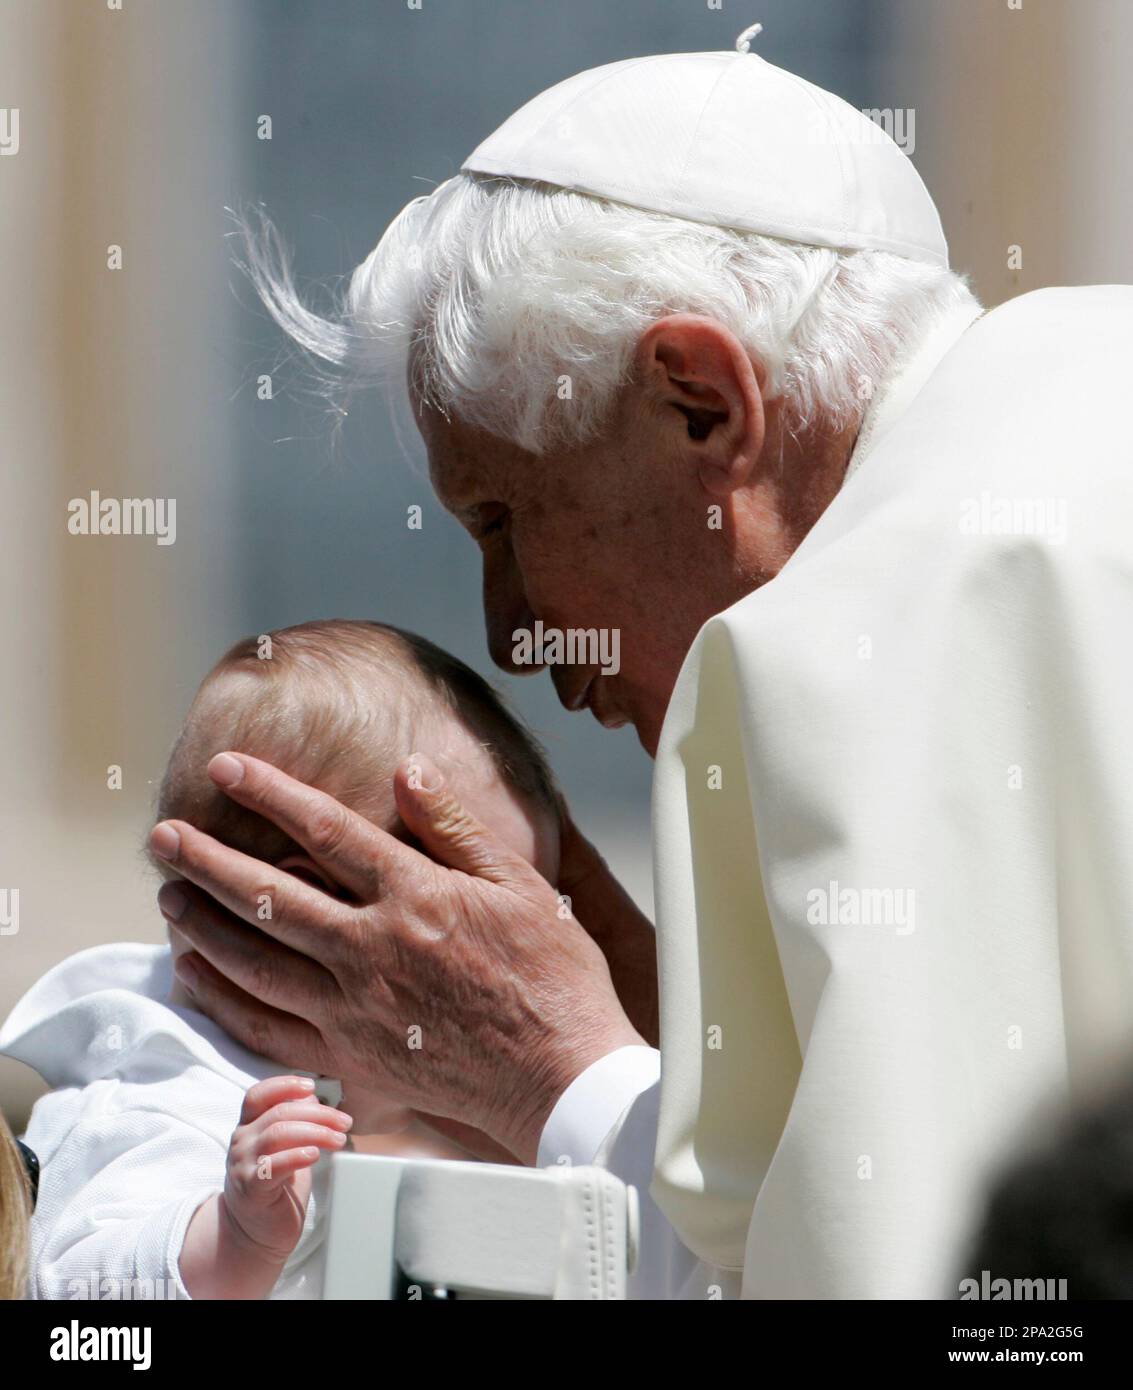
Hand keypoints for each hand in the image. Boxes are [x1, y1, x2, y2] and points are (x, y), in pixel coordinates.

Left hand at [151, 752, 644, 1164]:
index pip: (326, 831)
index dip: (271, 793)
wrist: (560, 1073)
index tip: (227, 767)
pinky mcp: (350, 1058)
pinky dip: (223, 999)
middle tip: (163, 837)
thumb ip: (455, 826)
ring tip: (168, 895)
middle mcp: (372, 949)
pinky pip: (267, 1028)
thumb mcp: (520, 883)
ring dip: (204, 924)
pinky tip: (196, 973)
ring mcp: (354, 1009)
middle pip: (269, 896)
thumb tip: (409, 769)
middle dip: (208, 860)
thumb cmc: (551, 975)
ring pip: (255, 962)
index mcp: (416, 897)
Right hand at [180, 1075, 350, 1298]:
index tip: (311, 1086)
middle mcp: (241, 1142)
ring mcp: (243, 1165)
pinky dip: (297, 1155)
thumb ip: (294, 1123)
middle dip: (318, 1114)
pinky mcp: (251, 1189)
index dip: (284, 1085)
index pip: (257, 1095)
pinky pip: (273, 1166)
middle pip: (279, 1112)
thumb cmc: (276, 1187)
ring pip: (278, 1133)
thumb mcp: (285, 1149)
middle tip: (345, 1122)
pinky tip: (315, 1154)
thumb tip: (312, 1097)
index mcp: (248, 1128)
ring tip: (339, 1139)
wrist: (254, 1235)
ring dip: (315, 1132)